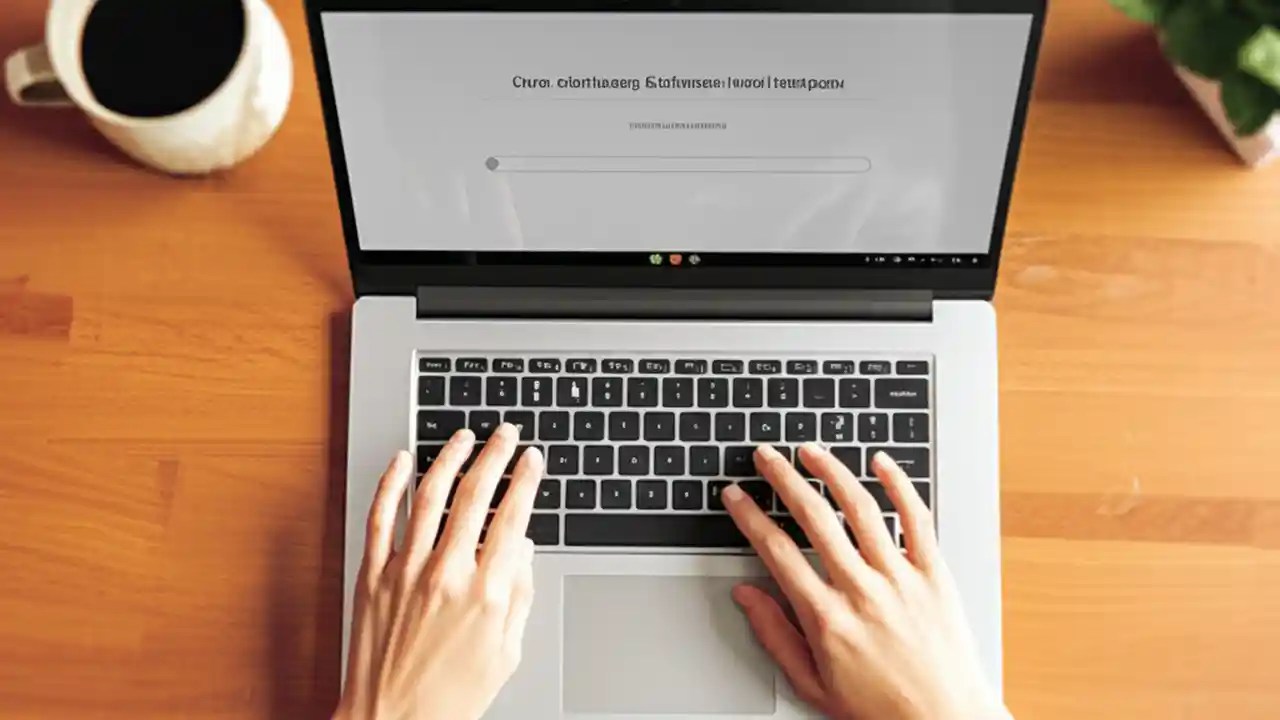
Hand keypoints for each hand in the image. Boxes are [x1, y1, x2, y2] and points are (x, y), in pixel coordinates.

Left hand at [336, 424, 542, 719]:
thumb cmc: (450, 698)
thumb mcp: (506, 652)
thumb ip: (517, 595)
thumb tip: (521, 548)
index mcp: (486, 593)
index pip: (513, 517)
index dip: (526, 480)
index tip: (533, 459)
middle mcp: (447, 573)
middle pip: (476, 494)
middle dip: (495, 455)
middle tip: (506, 434)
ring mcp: (406, 570)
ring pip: (429, 494)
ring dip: (450, 457)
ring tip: (463, 436)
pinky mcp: (373, 575)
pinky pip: (382, 517)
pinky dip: (391, 483)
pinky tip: (401, 461)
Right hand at [723, 445, 1008, 719]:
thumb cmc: (880, 710)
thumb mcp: (812, 683)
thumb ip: (775, 635)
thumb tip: (746, 595)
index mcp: (826, 618)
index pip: (776, 551)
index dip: (749, 517)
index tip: (735, 497)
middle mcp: (862, 591)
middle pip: (813, 518)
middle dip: (782, 478)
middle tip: (765, 457)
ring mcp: (900, 578)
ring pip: (861, 508)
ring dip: (831, 471)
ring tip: (811, 450)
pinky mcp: (934, 574)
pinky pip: (917, 518)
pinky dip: (899, 484)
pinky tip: (880, 462)